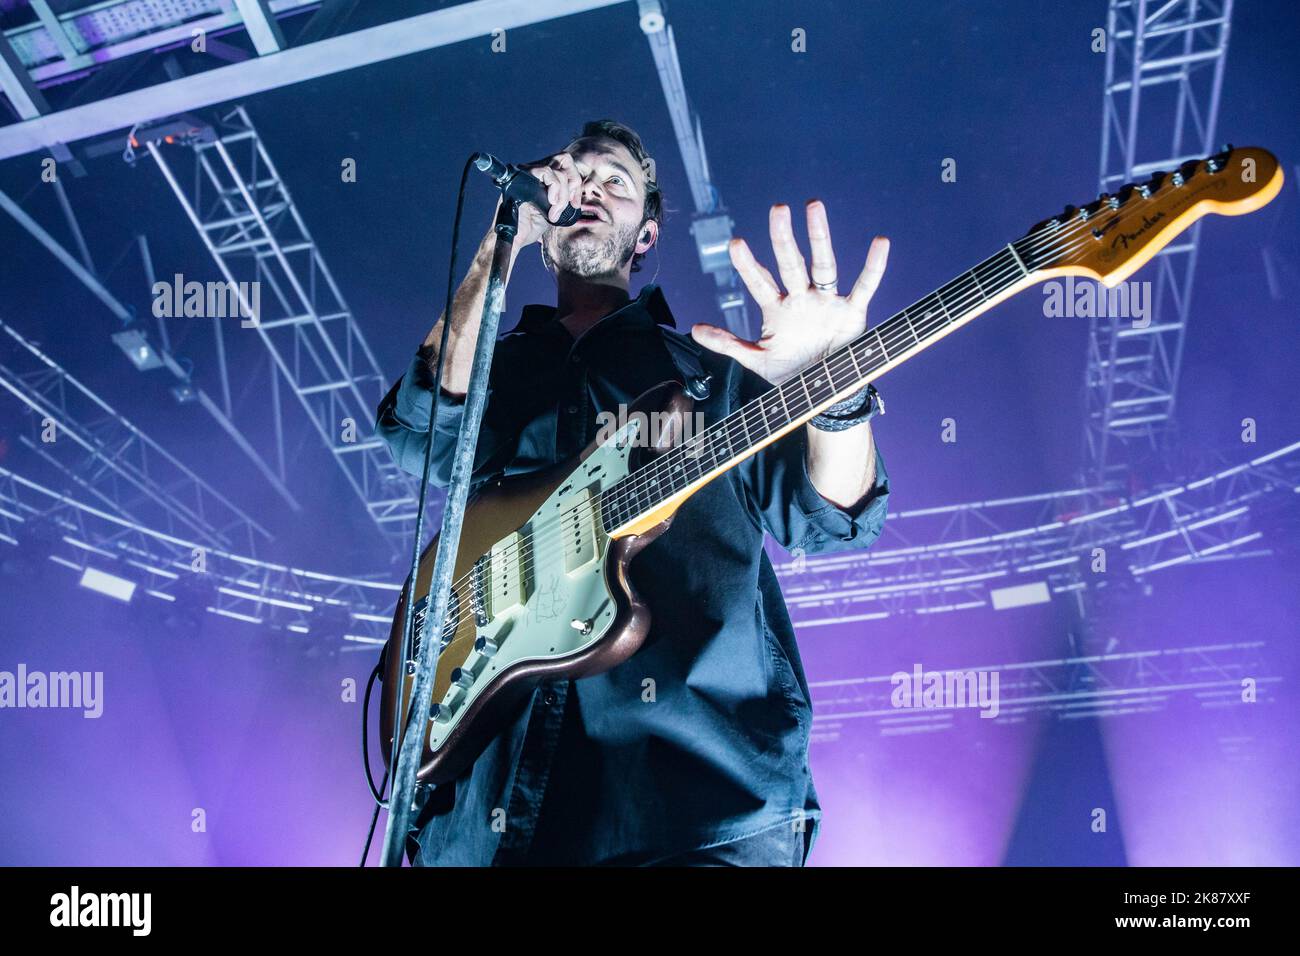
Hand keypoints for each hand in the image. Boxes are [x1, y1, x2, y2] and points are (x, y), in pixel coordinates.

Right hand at [497, 151, 583, 247]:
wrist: (512, 238)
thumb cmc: (530, 227)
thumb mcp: (553, 211)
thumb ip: (563, 198)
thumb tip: (576, 191)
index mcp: (542, 178)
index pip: (564, 163)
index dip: (575, 181)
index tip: (575, 204)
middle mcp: (534, 172)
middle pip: (564, 160)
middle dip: (574, 184)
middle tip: (571, 204)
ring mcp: (527, 172)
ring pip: (557, 169)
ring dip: (563, 193)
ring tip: (555, 210)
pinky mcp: (521, 175)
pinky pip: (546, 170)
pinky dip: (555, 188)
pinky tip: (550, 203)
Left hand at [690, 200, 889, 384]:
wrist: (821, 394)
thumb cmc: (790, 374)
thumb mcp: (757, 360)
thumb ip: (728, 344)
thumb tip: (695, 329)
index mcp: (777, 309)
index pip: (759, 282)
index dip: (748, 265)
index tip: (735, 243)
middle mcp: (801, 299)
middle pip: (791, 263)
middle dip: (783, 238)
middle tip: (777, 209)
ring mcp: (827, 303)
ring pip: (823, 264)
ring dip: (819, 236)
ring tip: (814, 206)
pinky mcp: (852, 312)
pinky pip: (865, 286)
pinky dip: (874, 266)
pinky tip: (880, 242)